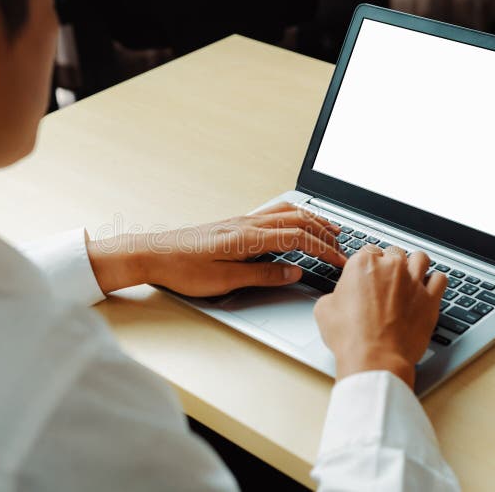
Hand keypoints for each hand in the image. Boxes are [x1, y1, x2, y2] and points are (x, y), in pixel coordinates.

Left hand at [87, 203, 346, 295]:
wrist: (152, 254)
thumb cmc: (182, 269)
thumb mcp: (224, 280)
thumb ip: (262, 274)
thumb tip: (294, 271)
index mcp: (248, 237)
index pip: (298, 237)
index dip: (323, 249)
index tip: (340, 261)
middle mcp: (247, 224)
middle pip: (297, 220)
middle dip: (324, 232)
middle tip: (343, 246)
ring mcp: (240, 222)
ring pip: (286, 213)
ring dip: (311, 219)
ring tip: (329, 228)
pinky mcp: (233, 225)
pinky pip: (273, 214)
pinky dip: (293, 217)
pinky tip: (294, 223)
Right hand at [313, 244, 446, 387]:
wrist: (374, 359)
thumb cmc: (350, 337)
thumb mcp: (325, 310)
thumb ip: (335, 294)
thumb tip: (337, 297)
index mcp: (363, 264)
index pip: (368, 251)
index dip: (367, 265)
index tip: (367, 274)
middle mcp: (390, 267)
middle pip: (394, 252)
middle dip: (390, 263)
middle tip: (385, 279)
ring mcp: (413, 281)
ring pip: (420, 258)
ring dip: (414, 265)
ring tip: (410, 276)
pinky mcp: (430, 299)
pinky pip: (440, 279)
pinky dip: (435, 282)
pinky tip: (428, 289)